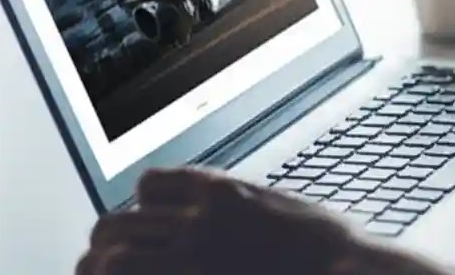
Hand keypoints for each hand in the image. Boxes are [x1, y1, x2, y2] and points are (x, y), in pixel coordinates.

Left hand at [76, 168, 454, 274]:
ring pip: (110, 255)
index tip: (145, 234)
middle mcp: (199, 219)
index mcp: (223, 192)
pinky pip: (132, 271)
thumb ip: (242, 208)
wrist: (351, 270)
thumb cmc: (330, 253)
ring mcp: (195, 254)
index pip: (150, 187)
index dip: (139, 212)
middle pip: (116, 224)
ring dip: (103, 271)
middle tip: (112, 271)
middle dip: (107, 249)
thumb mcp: (281, 210)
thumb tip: (216, 214)